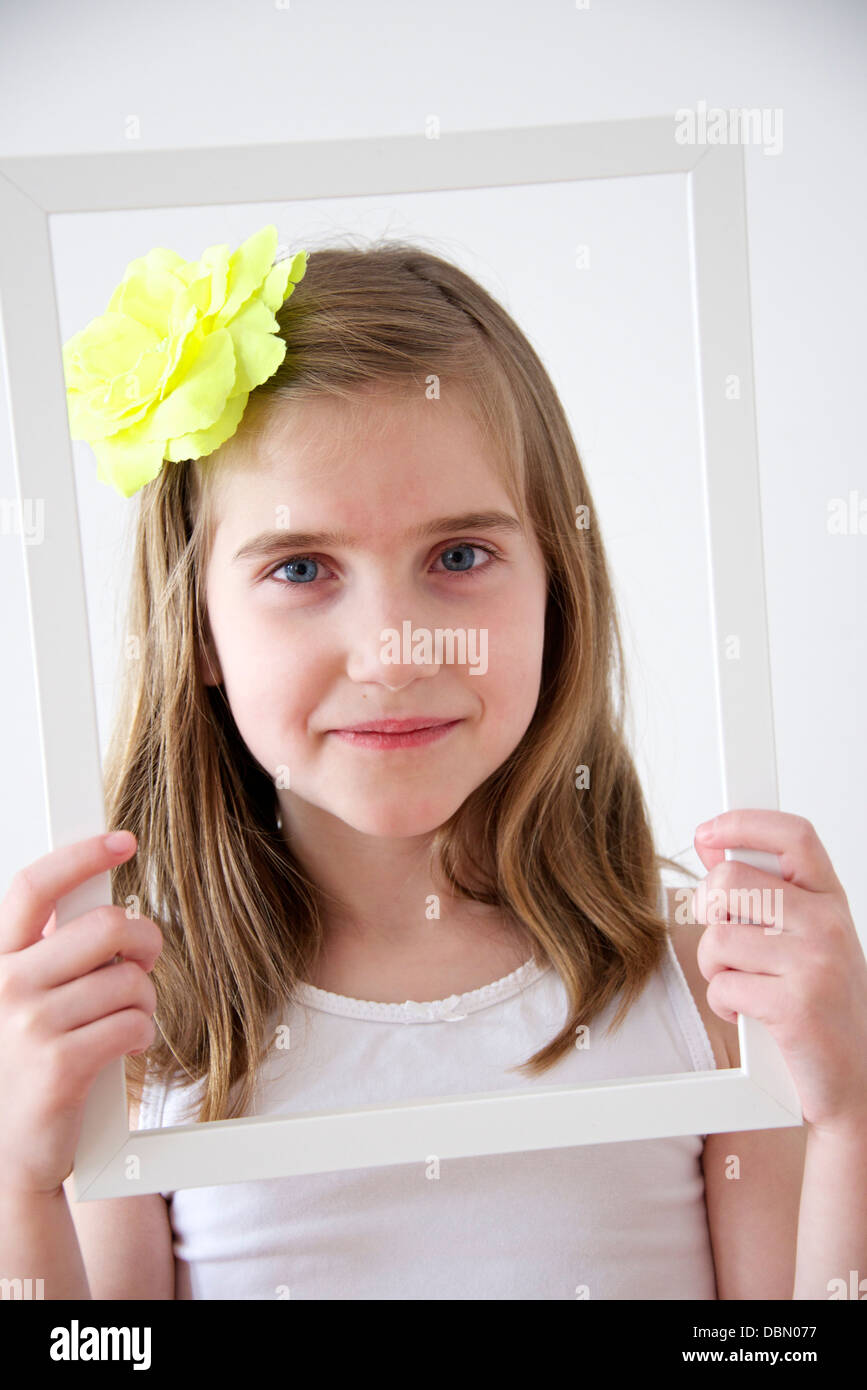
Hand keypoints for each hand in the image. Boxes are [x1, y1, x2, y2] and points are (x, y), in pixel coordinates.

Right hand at [0, 833, 162, 1197]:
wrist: (9, 1153)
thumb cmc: (30, 1066)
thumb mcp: (30, 1000)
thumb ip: (57, 954)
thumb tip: (110, 911)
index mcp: (0, 960)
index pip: (34, 886)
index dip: (81, 855)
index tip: (122, 840)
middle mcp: (5, 984)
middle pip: (106, 926)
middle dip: (143, 941)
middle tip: (143, 965)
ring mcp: (28, 1025)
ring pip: (130, 980)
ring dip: (143, 1003)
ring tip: (120, 1024)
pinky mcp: (59, 1064)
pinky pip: (134, 1024)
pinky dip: (142, 1037)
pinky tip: (121, 1051)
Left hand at [691, 809, 866, 1136]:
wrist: (853, 1080)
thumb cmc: (820, 1006)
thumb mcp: (799, 938)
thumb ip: (761, 894)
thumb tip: (712, 848)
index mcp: (830, 902)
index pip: (793, 836)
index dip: (744, 823)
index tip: (709, 832)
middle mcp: (829, 925)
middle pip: (730, 881)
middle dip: (709, 912)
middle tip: (727, 944)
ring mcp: (816, 963)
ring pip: (718, 936)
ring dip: (715, 967)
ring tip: (745, 986)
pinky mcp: (796, 1005)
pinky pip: (723, 984)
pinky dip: (724, 1004)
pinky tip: (751, 1015)